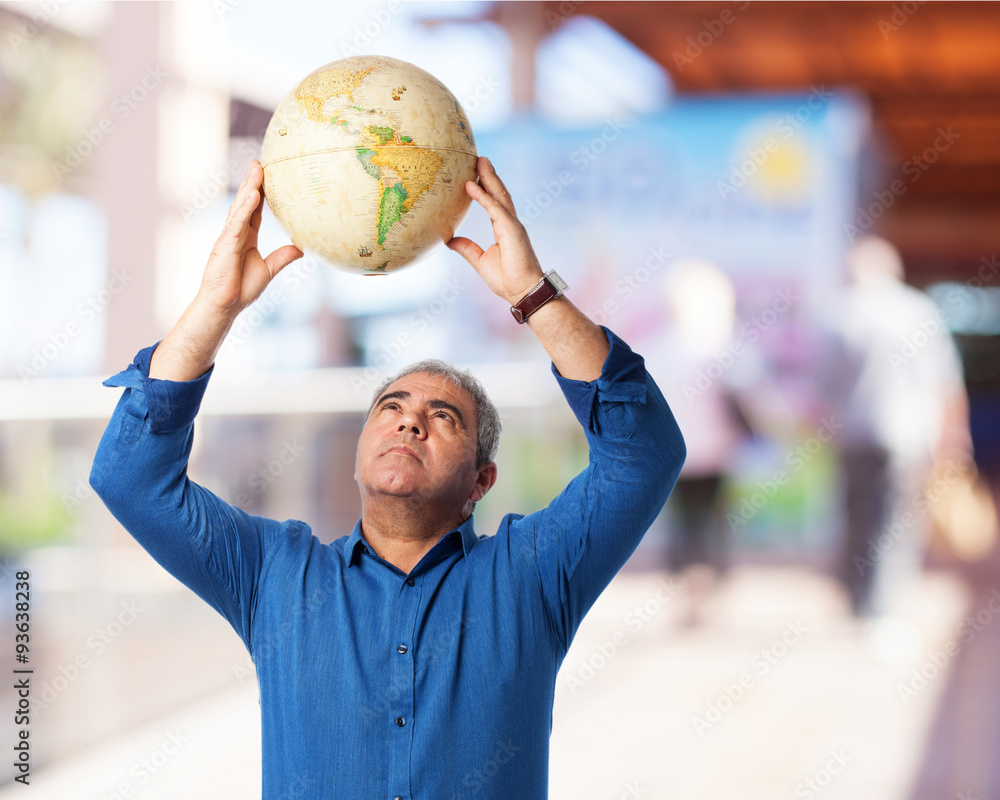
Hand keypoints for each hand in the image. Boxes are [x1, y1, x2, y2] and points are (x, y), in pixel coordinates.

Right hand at [197, 159, 302, 316]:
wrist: (225, 306)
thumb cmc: (240, 290)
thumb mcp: (268, 270)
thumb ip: (282, 258)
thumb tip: (301, 249)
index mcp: (245, 238)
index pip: (255, 211)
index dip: (262, 193)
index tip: (270, 176)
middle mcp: (236, 234)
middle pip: (246, 203)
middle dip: (253, 182)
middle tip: (261, 162)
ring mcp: (228, 238)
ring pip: (240, 208)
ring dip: (249, 188)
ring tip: (257, 169)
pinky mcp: (224, 245)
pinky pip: (236, 223)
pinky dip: (244, 209)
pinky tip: (252, 195)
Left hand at [447, 156, 543, 304]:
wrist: (523, 292)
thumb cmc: (507, 280)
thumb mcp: (480, 261)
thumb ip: (467, 249)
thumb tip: (450, 240)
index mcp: (504, 229)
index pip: (494, 202)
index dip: (486, 187)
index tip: (475, 173)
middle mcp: (510, 223)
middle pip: (499, 193)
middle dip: (489, 175)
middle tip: (479, 158)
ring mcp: (512, 225)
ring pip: (499, 196)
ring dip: (489, 177)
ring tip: (479, 161)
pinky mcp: (511, 230)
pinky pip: (495, 209)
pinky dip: (483, 196)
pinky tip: (471, 185)